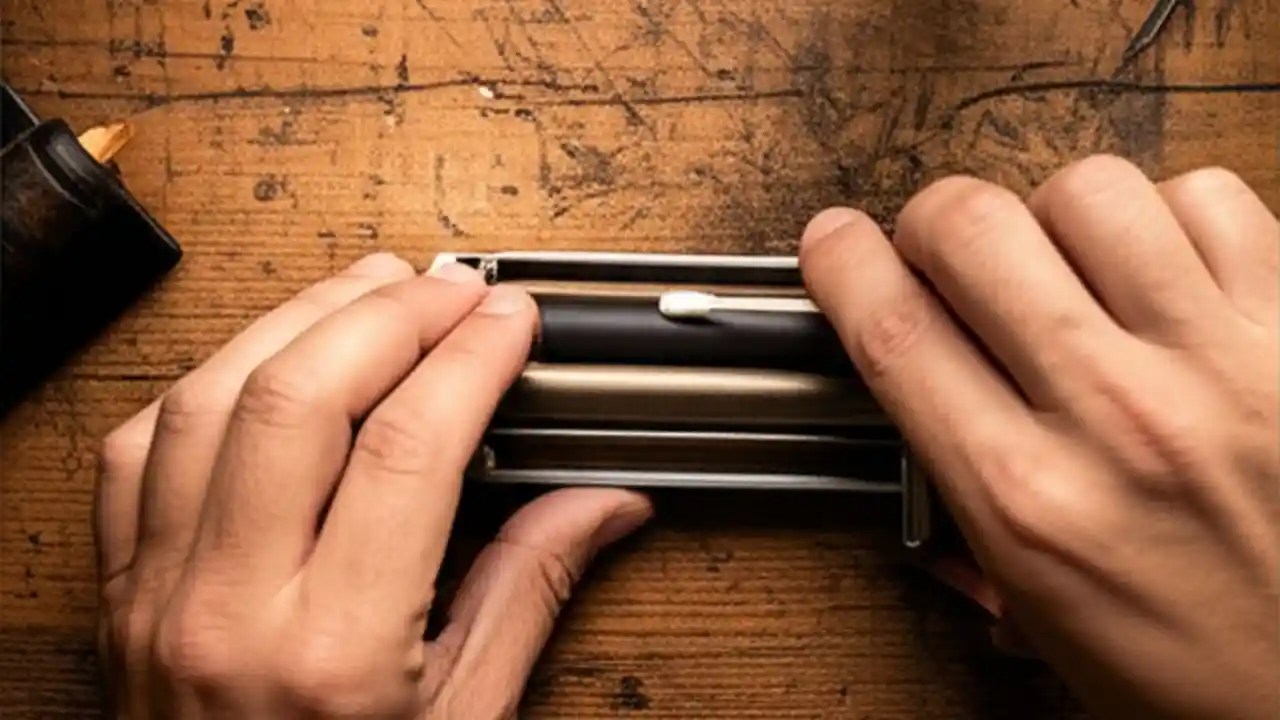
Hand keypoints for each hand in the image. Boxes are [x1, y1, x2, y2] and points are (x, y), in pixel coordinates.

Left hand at [95, 254, 651, 718]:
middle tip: (449, 290)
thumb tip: (605, 504)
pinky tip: (267, 362)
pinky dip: (209, 381)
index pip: (411, 447)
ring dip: (297, 319)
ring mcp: (160, 594)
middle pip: (303, 396)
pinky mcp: (122, 591)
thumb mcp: (465, 719)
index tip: (510, 321)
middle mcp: (231, 611)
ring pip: (210, 399)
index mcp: (336, 651)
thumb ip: (530, 593)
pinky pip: (136, 448)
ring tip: (369, 291)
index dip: (471, 358)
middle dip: (388, 314)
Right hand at [800, 156, 1277, 719]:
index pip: (894, 331)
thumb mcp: (1043, 621)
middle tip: (943, 253)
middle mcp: (1120, 418)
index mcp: (1028, 503)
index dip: (841, 263)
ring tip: (1064, 261)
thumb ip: (962, 525)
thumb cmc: (1206, 680)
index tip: (833, 245)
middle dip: (930, 221)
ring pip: (1090, 191)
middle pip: (973, 229)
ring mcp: (1222, 364)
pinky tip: (1161, 267)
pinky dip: (1172, 214)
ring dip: (1051, 214)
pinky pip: (1214, 200)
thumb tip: (914, 428)